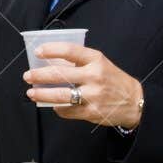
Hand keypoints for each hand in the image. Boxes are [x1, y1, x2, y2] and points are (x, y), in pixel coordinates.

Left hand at [23, 42, 142, 128]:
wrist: (135, 101)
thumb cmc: (112, 79)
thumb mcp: (100, 64)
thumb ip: (79, 63)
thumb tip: (49, 63)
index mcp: (96, 60)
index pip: (69, 51)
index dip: (50, 50)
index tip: (38, 52)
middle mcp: (94, 76)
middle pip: (59, 74)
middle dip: (39, 75)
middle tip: (28, 76)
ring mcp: (93, 95)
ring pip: (59, 95)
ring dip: (41, 94)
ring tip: (31, 92)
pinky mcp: (91, 112)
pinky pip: (67, 110)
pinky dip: (57, 108)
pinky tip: (53, 105)